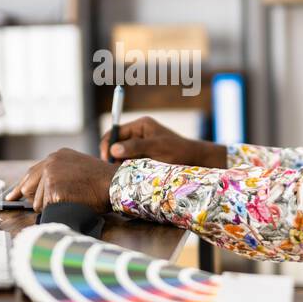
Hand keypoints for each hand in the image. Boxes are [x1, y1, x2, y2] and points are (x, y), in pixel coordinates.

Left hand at [7, 148, 116, 213]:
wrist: (115, 184)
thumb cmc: (101, 181)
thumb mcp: (78, 169)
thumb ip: (59, 174)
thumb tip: (42, 191)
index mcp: (56, 157)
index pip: (31, 174)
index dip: (21, 187)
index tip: (12, 196)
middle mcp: (50, 163)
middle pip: (29, 189)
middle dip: (37, 200)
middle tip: (53, 202)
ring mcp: (51, 176)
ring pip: (38, 203)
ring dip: (51, 207)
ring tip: (73, 199)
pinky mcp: (54, 190)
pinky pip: (48, 209)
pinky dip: (58, 211)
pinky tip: (72, 203)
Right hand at [99, 115, 226, 167]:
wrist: (196, 160)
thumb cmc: (178, 151)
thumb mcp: (156, 148)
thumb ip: (135, 147)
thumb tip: (113, 150)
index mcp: (140, 125)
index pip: (115, 132)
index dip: (107, 145)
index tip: (106, 160)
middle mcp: (138, 134)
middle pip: (116, 144)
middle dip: (113, 157)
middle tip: (113, 171)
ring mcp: (141, 145)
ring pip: (122, 155)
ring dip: (121, 165)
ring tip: (125, 174)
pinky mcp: (144, 156)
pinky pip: (130, 162)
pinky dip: (128, 169)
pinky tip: (132, 176)